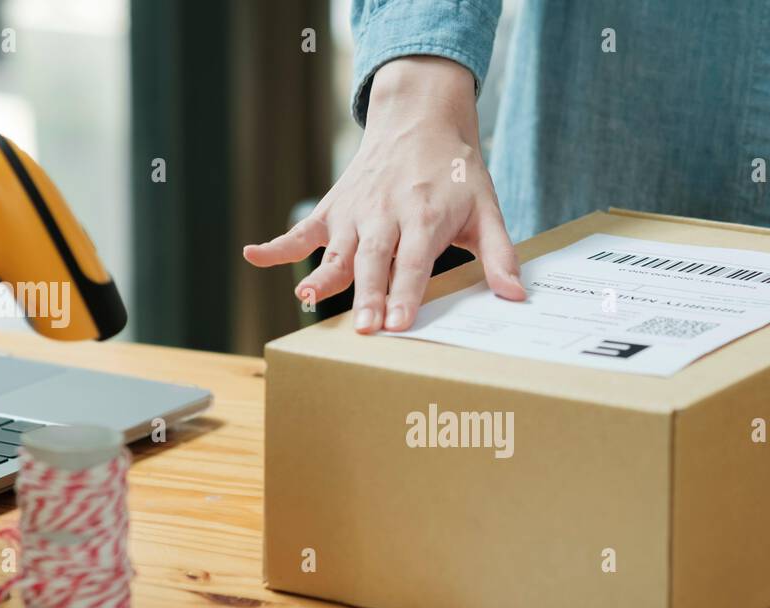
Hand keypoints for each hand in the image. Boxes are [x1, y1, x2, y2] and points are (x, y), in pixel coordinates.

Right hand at [243, 55, 524, 334]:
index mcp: (425, 217)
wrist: (420, 118)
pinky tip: (253, 256)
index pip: (415, 262)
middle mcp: (387, 214)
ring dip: (324, 278)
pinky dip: (277, 246)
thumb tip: (516, 296)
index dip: (406, 293)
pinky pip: (302, 231)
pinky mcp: (334, 209)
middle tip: (364, 328)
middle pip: (375, 260)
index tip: (400, 324)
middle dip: (368, 295)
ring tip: (307, 302)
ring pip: (338, 250)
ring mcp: (356, 212)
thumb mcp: (487, 208)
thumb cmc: (455, 172)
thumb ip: (501, 255)